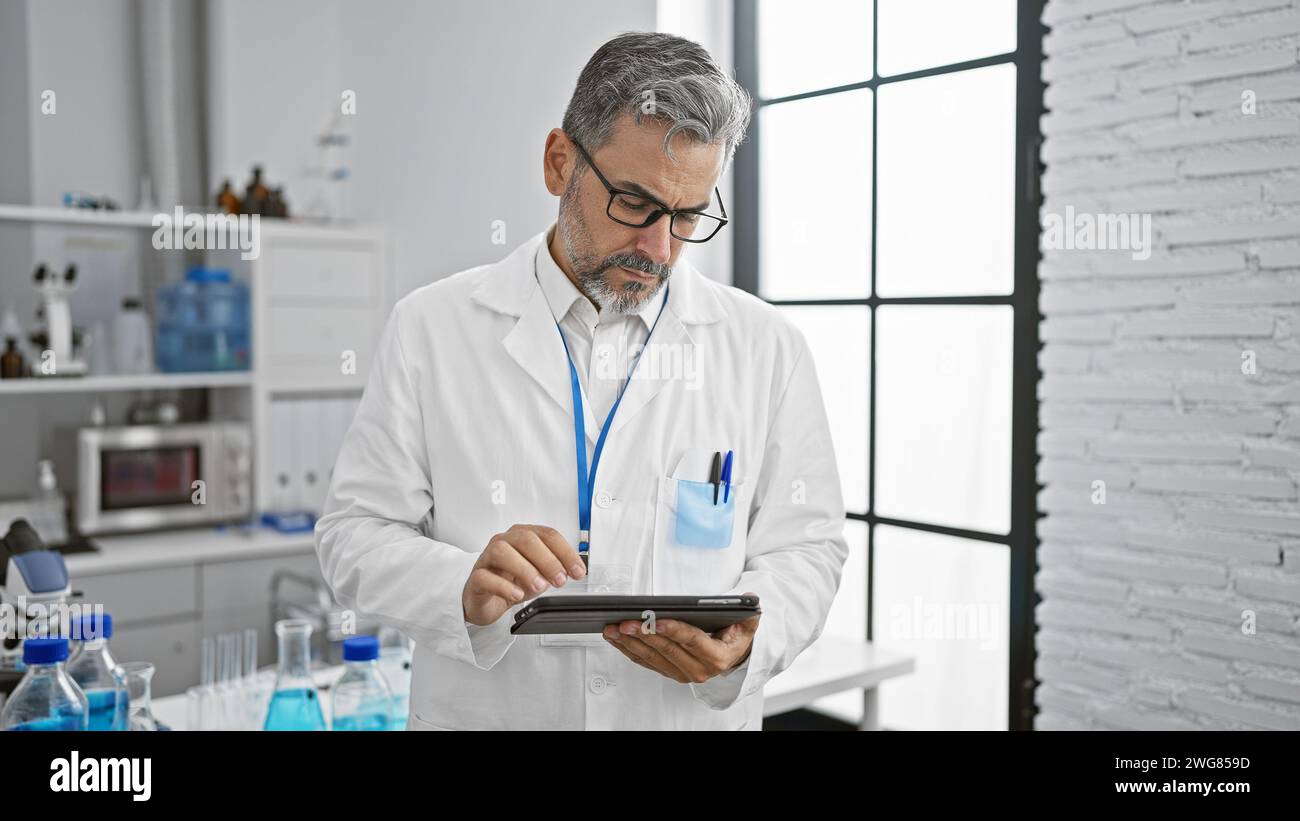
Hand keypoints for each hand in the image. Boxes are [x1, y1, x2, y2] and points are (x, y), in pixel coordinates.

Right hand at [462, 525, 585, 625]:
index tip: (578, 571)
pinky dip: (504, 586)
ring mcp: (487, 558)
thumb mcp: (539, 574)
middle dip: (548, 560)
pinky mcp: (476, 578)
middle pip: (526, 539)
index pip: (547, 535)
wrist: (485, 599)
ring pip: (502, 551)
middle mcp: (504, 541)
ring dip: (525, 569)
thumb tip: (572, 570)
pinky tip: (517, 595)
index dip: (565, 552)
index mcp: (523, 536)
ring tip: (539, 587)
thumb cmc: (512, 581)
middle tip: (560, 580)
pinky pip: (485, 577)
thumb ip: (554, 569)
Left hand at [602, 595, 759, 684]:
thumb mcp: (748, 624)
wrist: (733, 656)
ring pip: (652, 657)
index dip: (674, 630)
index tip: (657, 621)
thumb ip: (749, 613)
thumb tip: (749, 598)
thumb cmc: (736, 636)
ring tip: (613, 628)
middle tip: (625, 622)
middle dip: (644, 634)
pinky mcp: (669, 672)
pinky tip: (616, 638)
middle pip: (667, 649)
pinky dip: (628, 649)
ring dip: (630, 642)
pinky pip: (645, 662)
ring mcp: (682, 673)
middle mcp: (699, 670)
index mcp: (717, 657)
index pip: (692, 641)